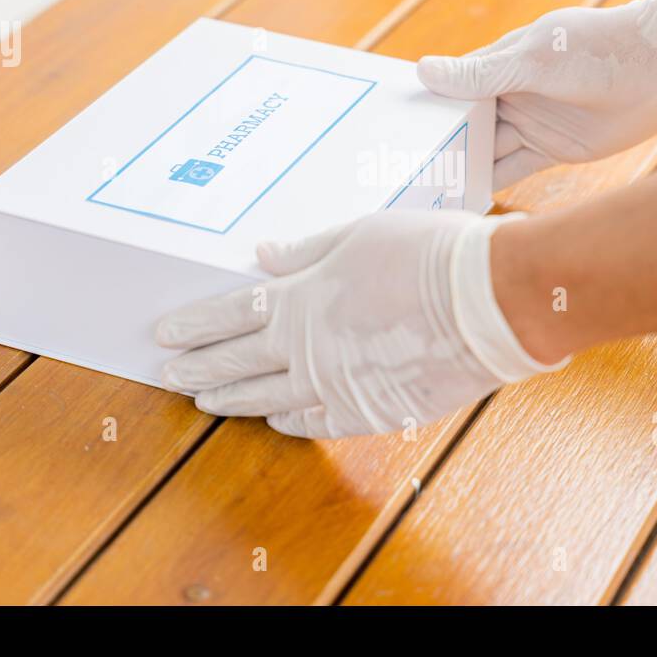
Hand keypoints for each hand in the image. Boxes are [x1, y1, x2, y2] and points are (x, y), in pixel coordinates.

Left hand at [155, 210, 564, 438]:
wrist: (492, 301)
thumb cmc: (430, 253)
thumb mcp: (361, 233)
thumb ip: (307, 251)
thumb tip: (263, 256)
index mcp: (302, 298)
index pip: (231, 314)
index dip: (195, 324)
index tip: (164, 333)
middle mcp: (308, 348)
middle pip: (239, 362)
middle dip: (200, 367)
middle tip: (169, 376)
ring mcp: (338, 386)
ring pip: (269, 399)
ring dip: (233, 399)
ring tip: (205, 402)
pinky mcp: (373, 411)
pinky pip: (318, 423)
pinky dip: (290, 423)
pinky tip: (276, 421)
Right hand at [416, 0, 656, 188]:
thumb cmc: (599, 49)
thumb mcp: (535, 60)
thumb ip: (481, 74)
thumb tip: (421, 72)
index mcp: (500, 60)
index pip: (449, 86)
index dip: (421, 106)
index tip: (383, 128)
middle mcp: (510, 91)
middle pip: (462, 122)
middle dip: (434, 143)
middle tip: (393, 171)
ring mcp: (531, 120)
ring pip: (484, 148)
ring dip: (458, 167)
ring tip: (419, 192)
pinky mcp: (554, 147)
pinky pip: (512, 168)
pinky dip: (489, 183)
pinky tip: (461, 199)